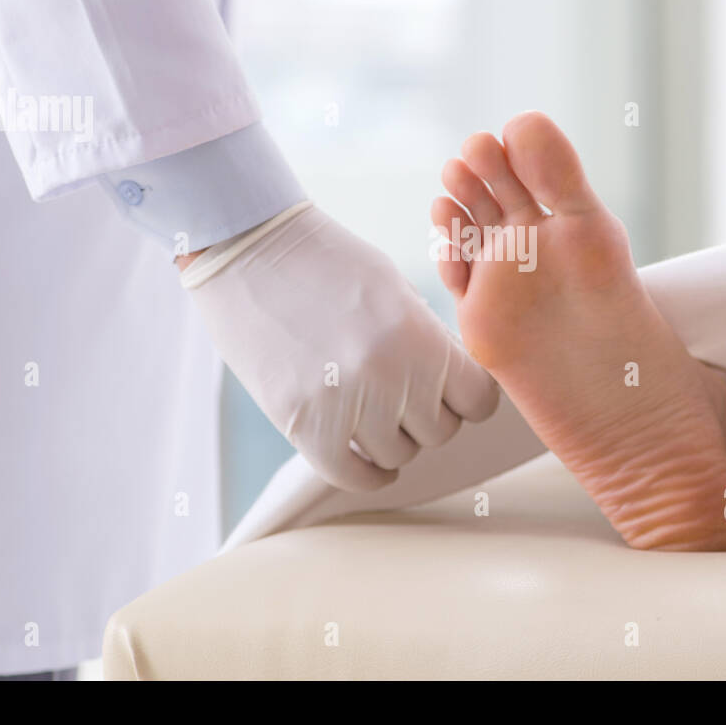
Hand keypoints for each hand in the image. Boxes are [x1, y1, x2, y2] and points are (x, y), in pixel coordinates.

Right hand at [183, 203, 498, 489]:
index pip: (479, 401)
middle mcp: (391, 374)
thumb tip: (456, 387)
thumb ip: (429, 340)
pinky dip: (365, 472)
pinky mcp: (302, 425)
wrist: (246, 249)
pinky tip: (364, 456)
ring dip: (391, 439)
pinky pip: (353, 475)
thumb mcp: (394, 288)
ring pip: (399, 455)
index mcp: (421, 335)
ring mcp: (346, 403)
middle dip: (426, 415)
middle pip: (441, 431)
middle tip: (401, 393)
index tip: (449, 390)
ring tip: (373, 411)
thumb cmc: (326, 261)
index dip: (466, 397)